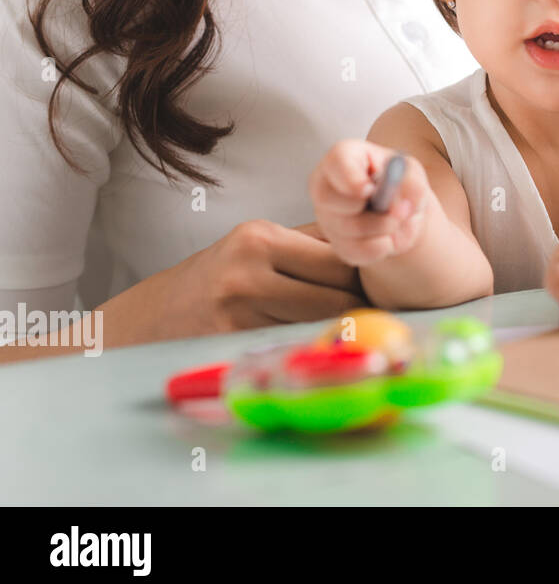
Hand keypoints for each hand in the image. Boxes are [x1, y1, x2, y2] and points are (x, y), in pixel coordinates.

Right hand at [179, 219, 365, 333]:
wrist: (160, 315)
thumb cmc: (224, 275)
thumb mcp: (259, 244)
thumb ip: (313, 242)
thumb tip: (374, 245)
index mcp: (260, 238)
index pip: (339, 260)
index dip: (363, 277)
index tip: (374, 287)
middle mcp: (247, 272)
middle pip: (335, 295)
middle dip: (358, 306)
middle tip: (372, 314)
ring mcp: (238, 312)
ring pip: (320, 325)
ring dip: (340, 330)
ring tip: (348, 330)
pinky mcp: (234, 345)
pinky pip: (296, 344)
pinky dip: (312, 345)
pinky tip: (317, 345)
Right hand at [308, 139, 438, 265]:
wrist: (404, 211)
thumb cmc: (401, 182)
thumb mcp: (413, 173)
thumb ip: (411, 182)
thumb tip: (404, 201)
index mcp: (344, 157)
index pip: (337, 161)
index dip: (351, 178)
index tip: (369, 190)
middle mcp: (326, 185)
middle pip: (328, 199)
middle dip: (369, 208)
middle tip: (397, 211)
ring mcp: (327, 216)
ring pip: (346, 229)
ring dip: (383, 228)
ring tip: (398, 220)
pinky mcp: (336, 243)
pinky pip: (354, 252)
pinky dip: (380, 247)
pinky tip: (388, 236)